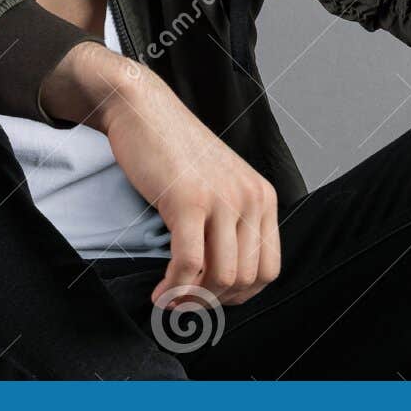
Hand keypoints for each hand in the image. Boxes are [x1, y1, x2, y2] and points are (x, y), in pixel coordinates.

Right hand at [41, 42, 280, 307]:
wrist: (142, 108)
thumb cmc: (173, 148)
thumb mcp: (219, 182)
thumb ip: (231, 220)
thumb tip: (223, 279)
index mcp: (263, 196)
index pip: (268, 269)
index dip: (239, 295)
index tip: (210, 297)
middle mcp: (250, 198)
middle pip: (245, 279)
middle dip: (213, 301)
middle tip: (184, 302)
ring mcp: (221, 199)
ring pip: (220, 277)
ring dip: (192, 299)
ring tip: (170, 298)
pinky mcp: (188, 201)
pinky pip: (189, 264)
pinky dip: (174, 288)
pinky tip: (160, 292)